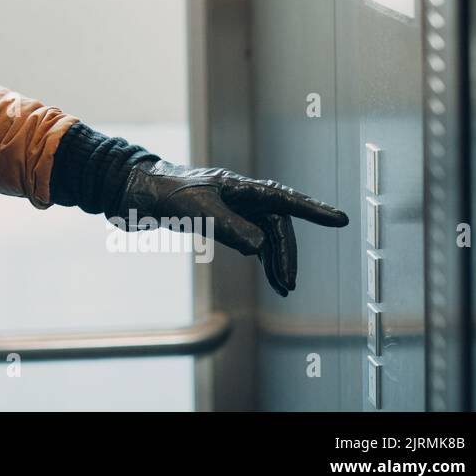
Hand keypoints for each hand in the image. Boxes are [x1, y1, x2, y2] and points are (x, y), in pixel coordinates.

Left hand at [112, 159, 348, 296]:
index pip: (284, 200)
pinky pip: (251, 237)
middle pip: (276, 225)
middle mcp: (240, 195)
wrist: (136, 192)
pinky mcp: (220, 218)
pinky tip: (265, 269)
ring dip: (274, 259)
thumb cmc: (166, 193)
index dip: (313, 210)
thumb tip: (261, 249)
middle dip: (286, 255)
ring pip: (265, 234)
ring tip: (282, 288)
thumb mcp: (198, 211)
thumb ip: (230, 228)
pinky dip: (260, 255)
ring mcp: (231, 206)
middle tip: (288, 286)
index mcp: (240, 187)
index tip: (340, 220)